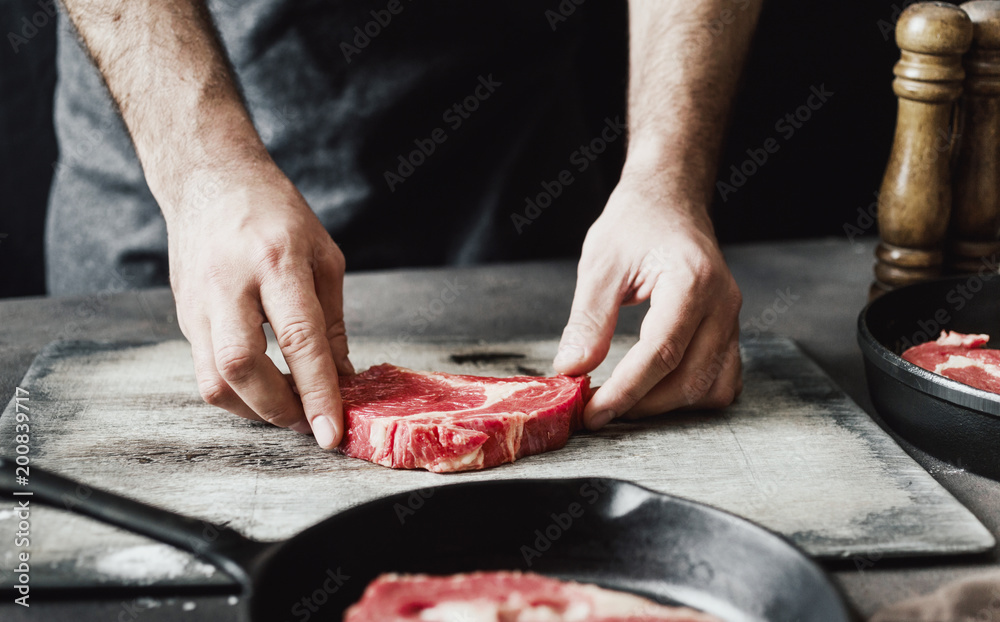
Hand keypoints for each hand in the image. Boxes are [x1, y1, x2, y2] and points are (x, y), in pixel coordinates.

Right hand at [167, 162, 352, 447]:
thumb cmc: (275, 212)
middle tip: (311, 424)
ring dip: (254, 410)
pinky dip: (237, 394)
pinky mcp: (185, 318)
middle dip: (279, 410)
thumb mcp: (323, 256)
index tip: (332, 432)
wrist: (210, 179)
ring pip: (214, 381)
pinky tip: (264, 391)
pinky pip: (205, 372)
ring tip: (290, 411)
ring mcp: (199, 303)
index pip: (299, 339)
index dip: (317, 392)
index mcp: (275, 261)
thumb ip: (331, 323)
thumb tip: (341, 379)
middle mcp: (230, 284)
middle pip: (242, 367)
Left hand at [553, 179, 741, 428]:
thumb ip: (589, 320)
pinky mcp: (730, 329)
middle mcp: (722, 304)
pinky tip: (657, 391)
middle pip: (689, 379)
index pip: (661, 353)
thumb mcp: (601, 264)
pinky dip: (692, 396)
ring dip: (668, 406)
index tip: (593, 413)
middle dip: (642, 405)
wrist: (669, 200)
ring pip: (712, 388)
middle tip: (599, 410)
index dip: (625, 391)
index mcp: (691, 282)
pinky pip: (723, 380)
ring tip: (625, 402)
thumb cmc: (635, 223)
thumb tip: (572, 369)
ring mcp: (732, 318)